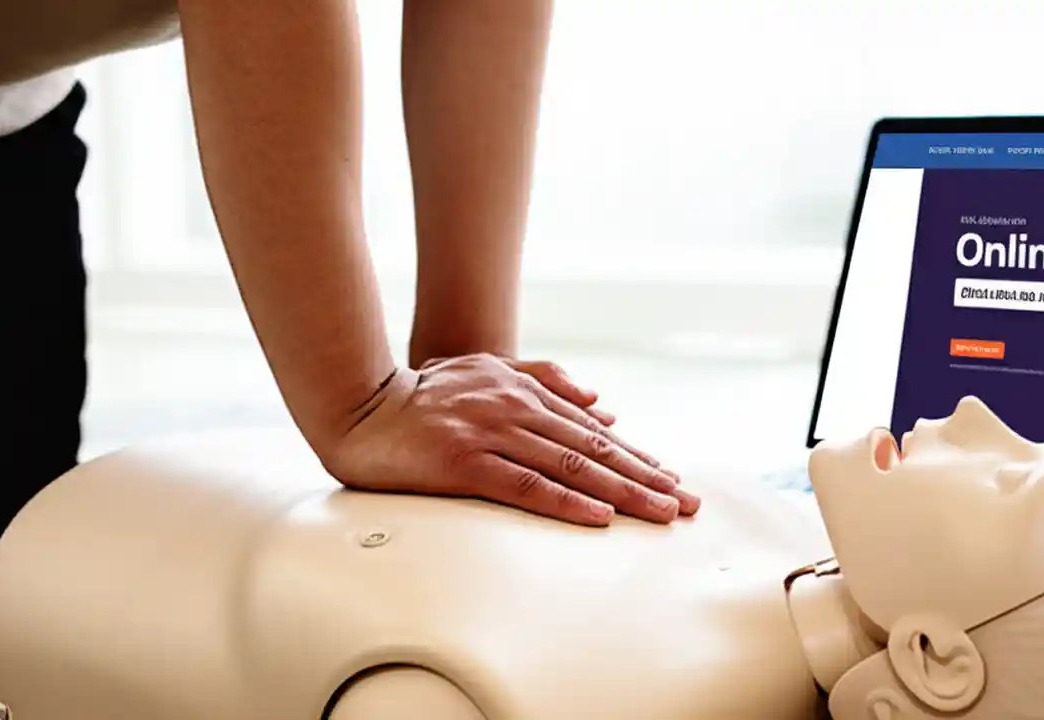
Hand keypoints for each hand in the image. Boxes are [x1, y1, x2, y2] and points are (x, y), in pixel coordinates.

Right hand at [321, 353, 700, 525]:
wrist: (358, 406)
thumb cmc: (422, 395)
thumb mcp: (486, 369)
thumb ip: (544, 377)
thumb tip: (602, 400)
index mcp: (524, 391)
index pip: (592, 431)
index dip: (636, 456)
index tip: (671, 479)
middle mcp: (515, 409)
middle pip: (594, 450)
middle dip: (645, 478)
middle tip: (684, 504)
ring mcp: (491, 434)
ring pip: (571, 467)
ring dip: (621, 493)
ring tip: (659, 513)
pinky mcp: (464, 463)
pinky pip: (524, 486)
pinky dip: (566, 501)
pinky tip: (598, 515)